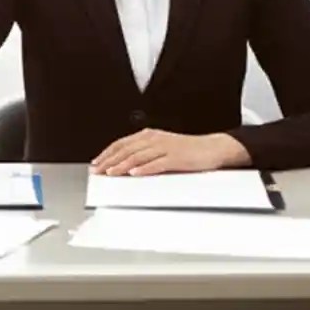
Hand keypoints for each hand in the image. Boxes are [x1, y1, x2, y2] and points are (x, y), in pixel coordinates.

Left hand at [90, 129, 250, 175]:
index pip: (122, 144)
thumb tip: (124, 164)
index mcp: (149, 135)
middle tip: (98, 170)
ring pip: (138, 156)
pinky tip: (135, 174)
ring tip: (111, 173)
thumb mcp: (162, 146)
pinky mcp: (176, 158)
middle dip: (110, 160)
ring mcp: (165, 148)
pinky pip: (157, 163)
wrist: (212, 148)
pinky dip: (144, 168)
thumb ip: (144, 152)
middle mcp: (155, 139)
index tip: (96, 162)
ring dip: (122, 165)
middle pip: (127, 149)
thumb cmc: (187, 150)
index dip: (107, 153)